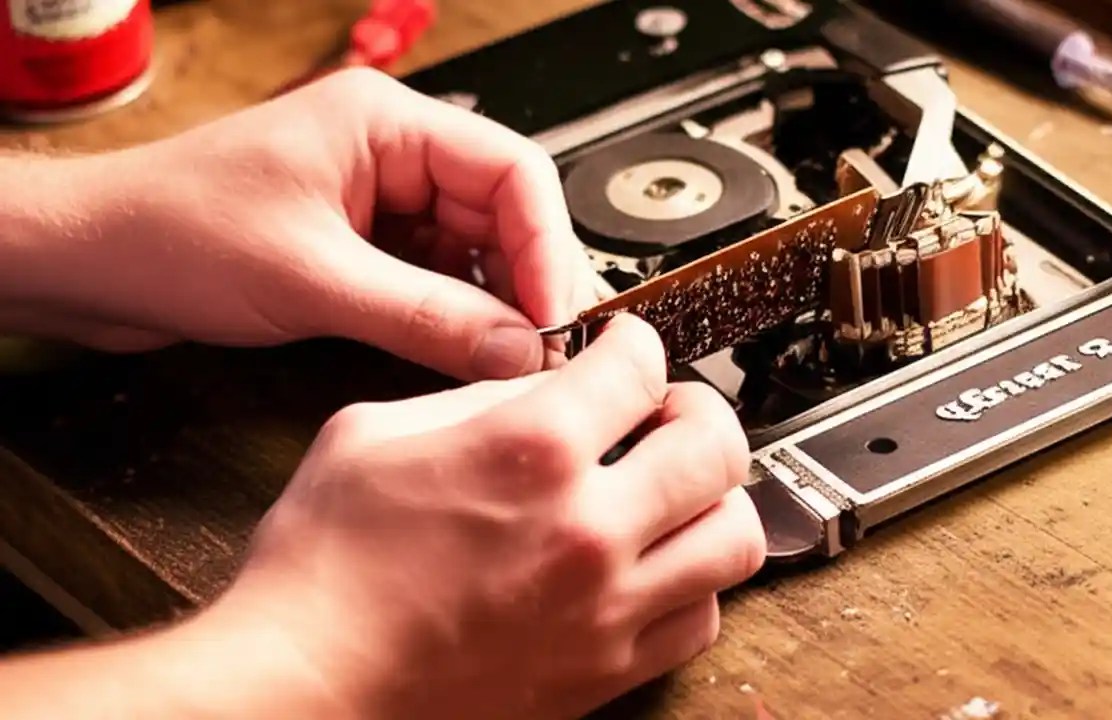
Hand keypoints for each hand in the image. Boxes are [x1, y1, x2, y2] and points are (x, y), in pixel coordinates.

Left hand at [4, 67, 597, 380]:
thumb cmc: (169, 233)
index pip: (510, 171)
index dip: (547, 244)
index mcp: (387, 124)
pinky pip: (435, 280)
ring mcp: (377, 201)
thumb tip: (518, 349)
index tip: (560, 315)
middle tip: (549, 351)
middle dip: (528, 282)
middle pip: (502, 214)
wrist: (87, 262)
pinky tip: (469, 356)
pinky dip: (457, 319)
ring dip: (496, 307)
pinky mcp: (360, 246)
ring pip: (473, 253)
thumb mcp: (312, 280)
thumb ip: (426, 317)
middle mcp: (391, 155)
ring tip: (512, 364)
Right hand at [213, 315, 766, 718]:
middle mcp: (587, 528)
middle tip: (662, 416)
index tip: (622, 353)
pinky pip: (701, 618)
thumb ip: (476, 397)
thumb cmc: (321, 572)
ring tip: (671, 491)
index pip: (641, 364)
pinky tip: (650, 566)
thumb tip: (541, 388)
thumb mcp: (375, 433)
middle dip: (697, 412)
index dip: (634, 344)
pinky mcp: (604, 670)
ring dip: (712, 499)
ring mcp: (606, 607)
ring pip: (735, 537)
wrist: (306, 689)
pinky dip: (692, 581)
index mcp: (530, 450)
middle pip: (718, 445)